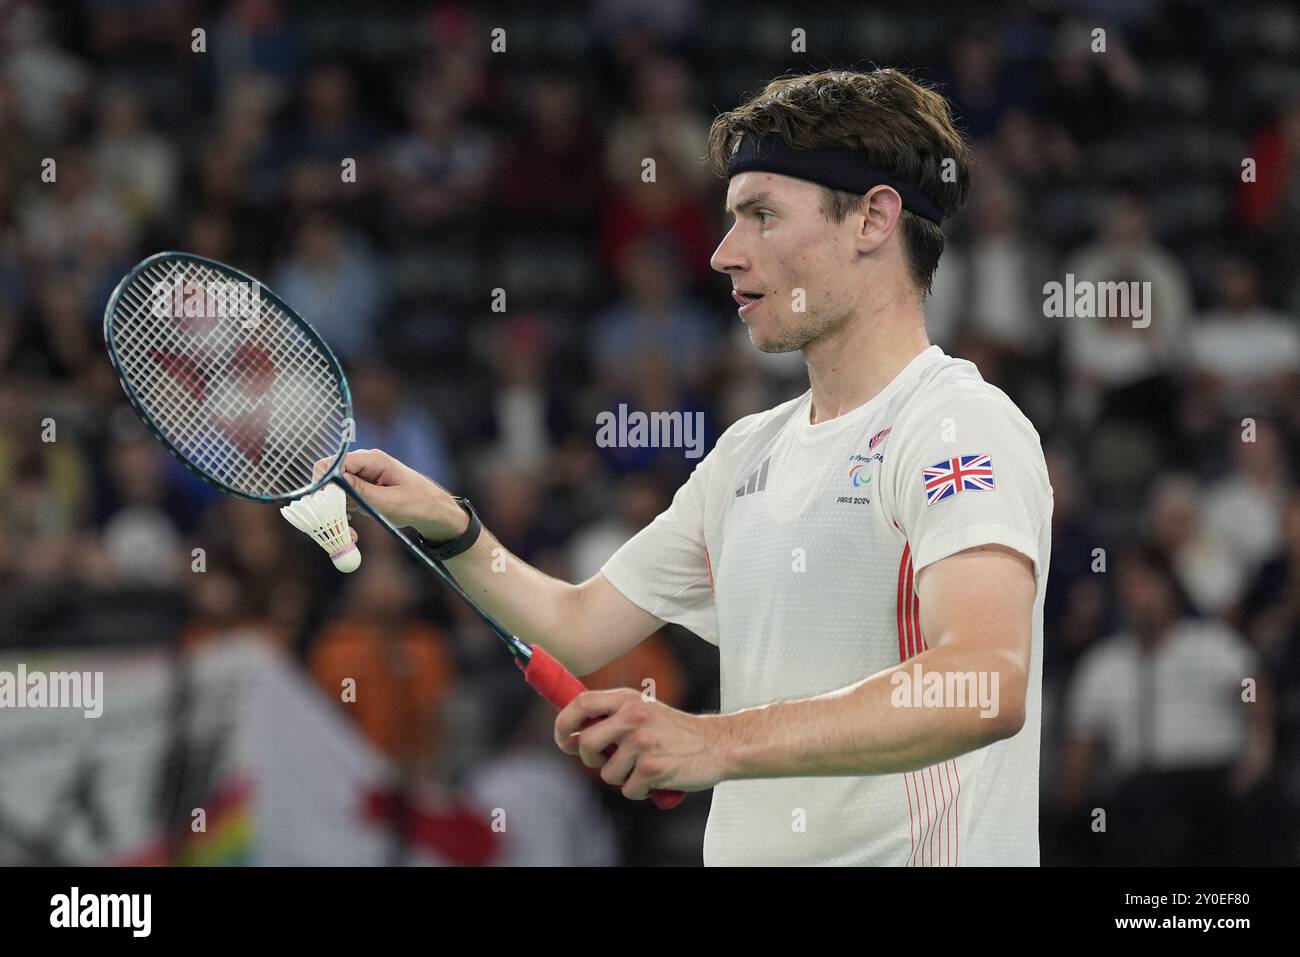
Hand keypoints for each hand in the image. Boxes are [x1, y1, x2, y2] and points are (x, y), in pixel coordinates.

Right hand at [312, 449, 466, 539]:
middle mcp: (363, 465)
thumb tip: (334, 480)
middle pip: (329, 479)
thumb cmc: (417, 503)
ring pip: (334, 493)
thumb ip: (361, 490)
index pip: (333, 463)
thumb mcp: (389, 501)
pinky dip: (344, 517)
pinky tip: (352, 533)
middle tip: (336, 528)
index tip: (324, 507)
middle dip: (328, 505)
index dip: (323, 483)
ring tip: (350, 537)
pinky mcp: (361, 490)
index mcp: (372, 460)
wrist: (433, 512)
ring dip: (336, 516)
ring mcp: (361, 477)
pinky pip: (342, 502)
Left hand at [554, 689, 730, 798]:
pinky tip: (656, 778)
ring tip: (643, 767)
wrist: (717, 744)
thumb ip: (611, 717)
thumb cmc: (675, 731)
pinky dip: (640, 791)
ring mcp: (643, 743)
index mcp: (628, 699)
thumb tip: (571, 737)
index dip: (563, 722)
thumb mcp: (644, 710)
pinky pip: (628, 790)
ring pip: (607, 773)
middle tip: (605, 760)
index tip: (563, 739)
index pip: (581, 702)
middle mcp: (633, 717)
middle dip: (589, 758)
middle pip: (586, 743)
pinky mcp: (653, 768)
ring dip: (621, 777)